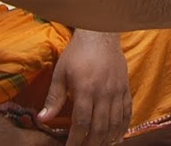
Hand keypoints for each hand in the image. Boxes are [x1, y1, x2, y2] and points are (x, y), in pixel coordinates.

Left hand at [42, 30, 132, 144]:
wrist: (101, 34)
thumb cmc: (77, 53)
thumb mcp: (61, 72)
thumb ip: (54, 98)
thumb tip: (43, 119)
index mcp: (86, 89)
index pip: (81, 122)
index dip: (76, 140)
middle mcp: (104, 93)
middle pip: (100, 127)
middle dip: (91, 143)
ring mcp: (117, 91)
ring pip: (115, 123)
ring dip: (107, 139)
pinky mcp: (125, 88)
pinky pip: (127, 112)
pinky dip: (123, 128)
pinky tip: (117, 137)